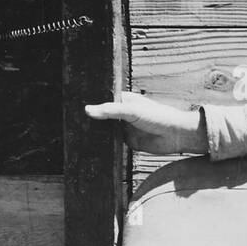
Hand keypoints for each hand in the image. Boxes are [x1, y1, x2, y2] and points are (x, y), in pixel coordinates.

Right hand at [84, 91, 206, 153]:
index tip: (73, 104)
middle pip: (102, 116)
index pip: (103, 99)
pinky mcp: (127, 142)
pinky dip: (104, 145)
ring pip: (105, 130)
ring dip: (96, 133)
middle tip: (70, 121)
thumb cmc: (159, 116)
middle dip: (91, 119)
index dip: (91, 102)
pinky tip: (91, 146)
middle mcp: (122, 113)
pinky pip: (112, 143)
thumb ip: (110, 111)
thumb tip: (88, 110)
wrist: (176, 136)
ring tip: (76, 133)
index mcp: (124, 100)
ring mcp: (124, 128)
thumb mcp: (132, 110)